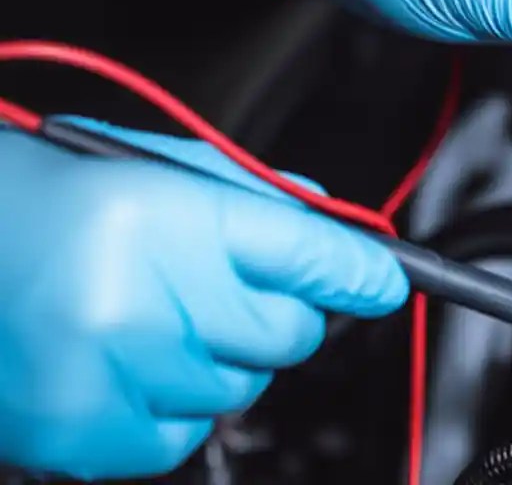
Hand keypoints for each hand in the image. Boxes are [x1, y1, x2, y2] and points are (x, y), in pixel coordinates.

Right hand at [0, 118, 406, 479]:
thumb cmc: (29, 201)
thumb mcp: (140, 168)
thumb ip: (243, 195)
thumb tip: (328, 227)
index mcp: (154, 213)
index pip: (306, 250)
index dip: (357, 269)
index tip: (383, 281)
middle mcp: (135, 298)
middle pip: (289, 332)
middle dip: (274, 311)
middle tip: (216, 287)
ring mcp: (107, 376)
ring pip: (241, 386)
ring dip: (217, 357)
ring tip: (144, 315)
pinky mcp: (82, 435)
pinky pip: (185, 436)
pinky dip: (172, 405)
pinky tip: (123, 361)